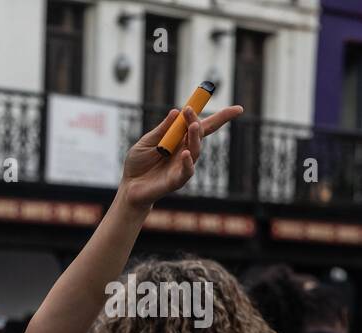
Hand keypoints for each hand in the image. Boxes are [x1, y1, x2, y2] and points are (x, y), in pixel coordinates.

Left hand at [118, 104, 242, 210]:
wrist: (129, 187)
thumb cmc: (137, 164)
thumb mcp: (146, 142)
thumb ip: (161, 130)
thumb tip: (176, 111)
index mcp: (180, 139)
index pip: (203, 126)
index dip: (221, 118)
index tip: (239, 109)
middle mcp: (185, 151)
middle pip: (199, 135)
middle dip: (197, 122)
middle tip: (189, 111)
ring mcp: (183, 165)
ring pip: (195, 150)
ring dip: (194, 137)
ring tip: (191, 126)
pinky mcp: (176, 180)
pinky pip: (187, 171)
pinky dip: (188, 162)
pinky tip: (186, 153)